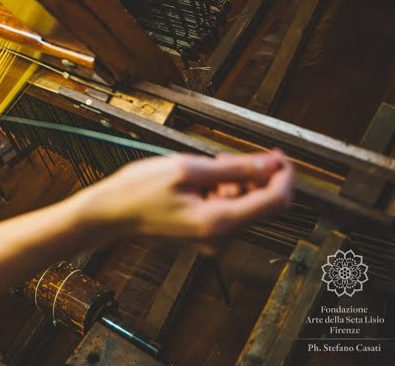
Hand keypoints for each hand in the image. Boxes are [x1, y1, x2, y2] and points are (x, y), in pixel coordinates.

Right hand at [75, 149, 293, 240]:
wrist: (110, 214)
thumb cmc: (139, 190)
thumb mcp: (188, 169)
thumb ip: (236, 168)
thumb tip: (272, 164)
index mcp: (219, 221)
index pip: (276, 201)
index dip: (285, 175)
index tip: (279, 155)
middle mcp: (221, 237)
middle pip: (263, 204)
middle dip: (255, 176)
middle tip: (227, 156)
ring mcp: (213, 240)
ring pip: (245, 205)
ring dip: (236, 182)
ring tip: (205, 168)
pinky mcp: (205, 236)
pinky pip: (229, 211)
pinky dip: (223, 192)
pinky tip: (201, 182)